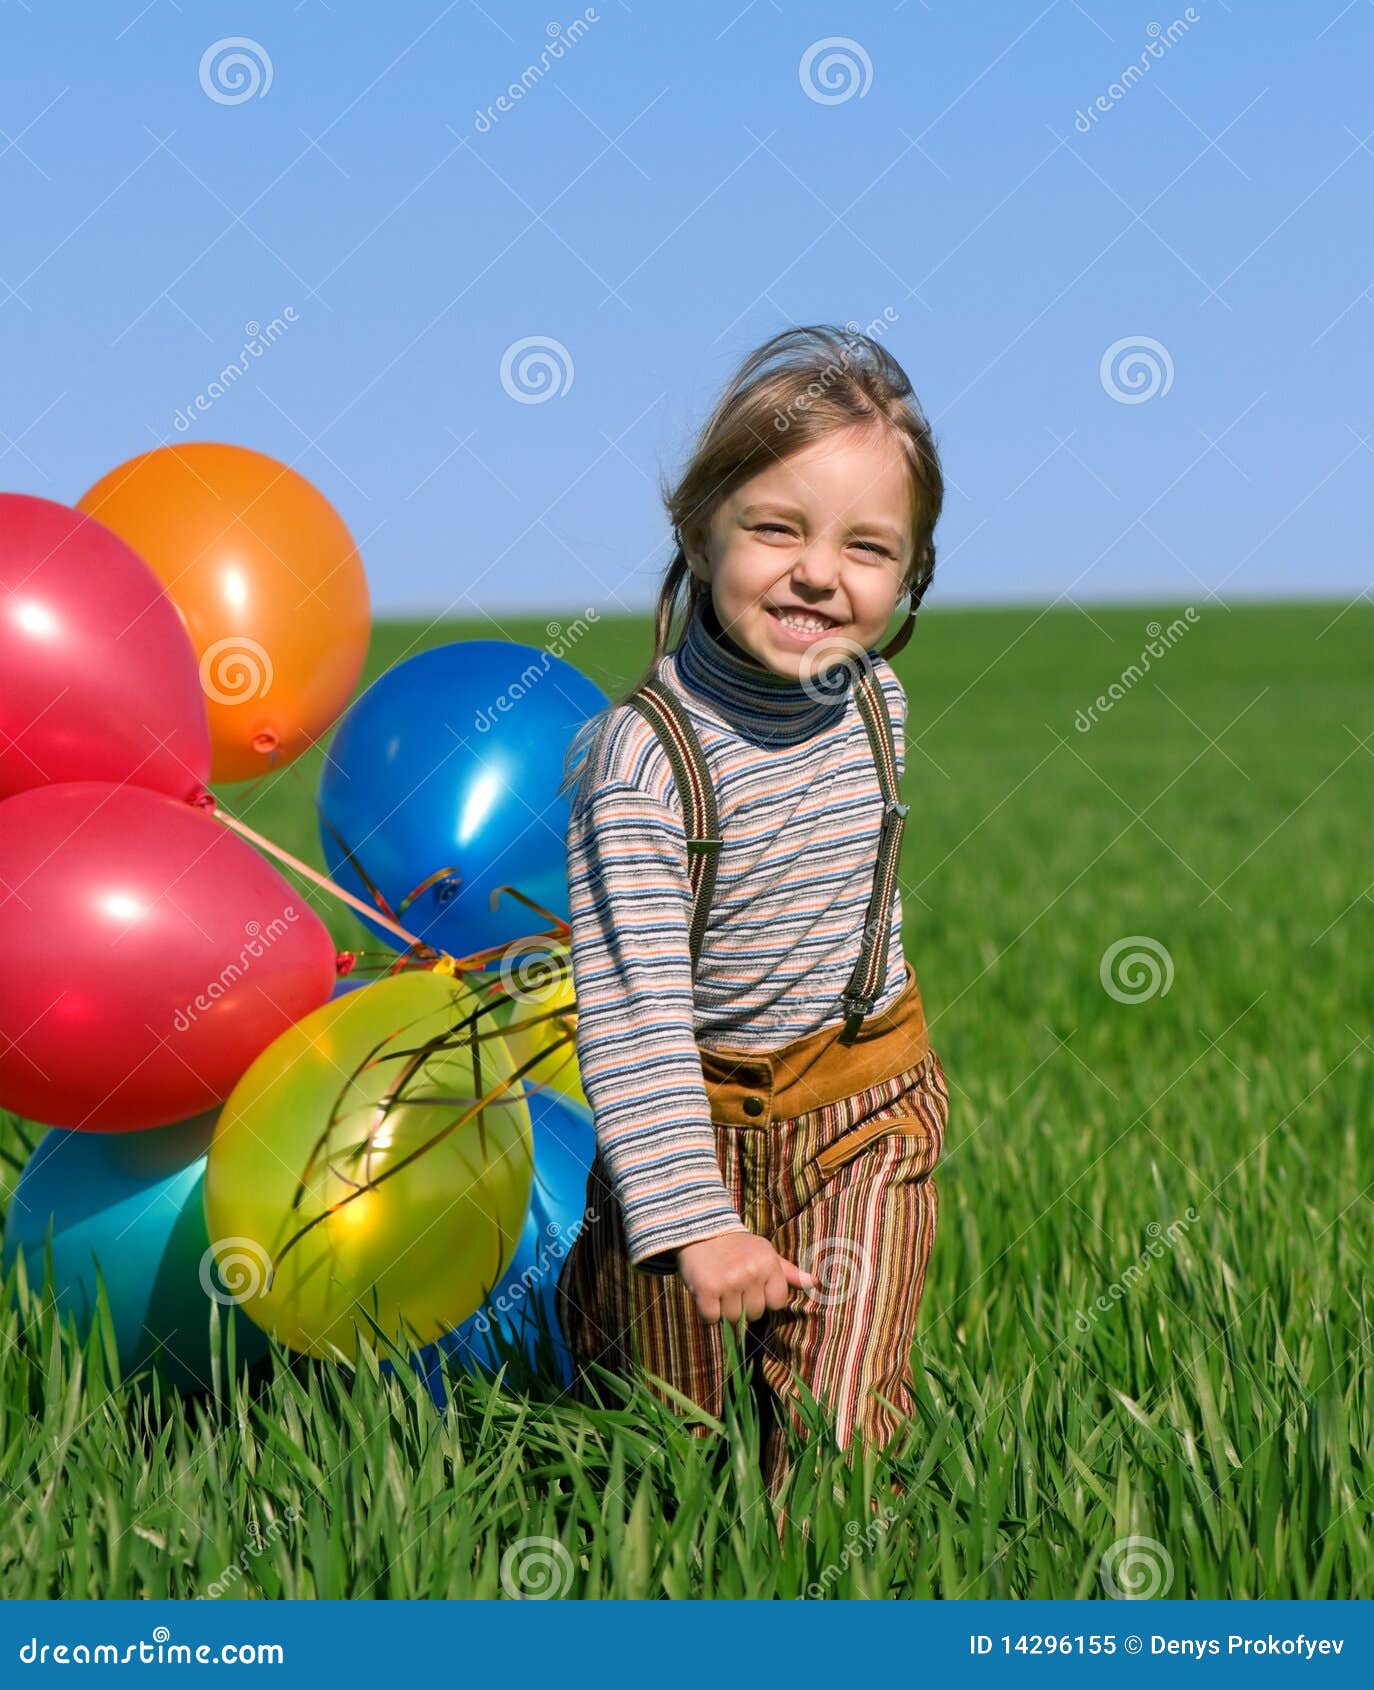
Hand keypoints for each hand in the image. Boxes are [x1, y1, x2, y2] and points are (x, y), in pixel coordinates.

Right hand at [675, 1231, 815, 1325]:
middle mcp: (751, 1272)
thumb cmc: (737, 1246)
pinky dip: (707, 1312)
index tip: (752, 1284)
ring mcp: (728, 1281)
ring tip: (719, 1286)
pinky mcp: (706, 1289)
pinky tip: (706, 1292)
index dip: (764, 1298)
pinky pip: (711, 1319)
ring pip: (733, 1319)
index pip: (777, 1303)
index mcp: (769, 1263)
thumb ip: (788, 1272)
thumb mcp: (764, 1252)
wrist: (699, 1230)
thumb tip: (815, 1282)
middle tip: (732, 1282)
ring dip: (724, 1308)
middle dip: (743, 1303)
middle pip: (754, 1314)